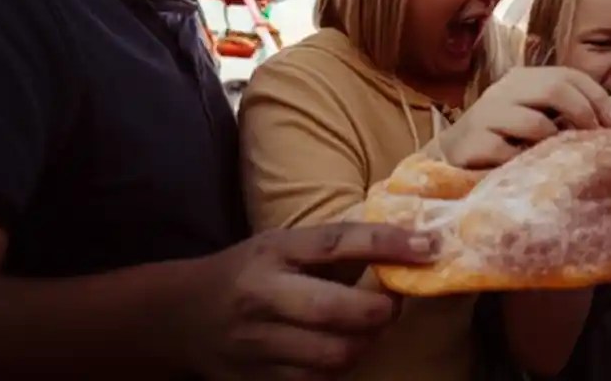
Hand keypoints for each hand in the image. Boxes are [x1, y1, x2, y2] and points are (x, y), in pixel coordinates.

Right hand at [185, 222, 439, 380]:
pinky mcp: (257, 380)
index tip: (430, 246)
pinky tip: (340, 349)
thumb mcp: (284, 245)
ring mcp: (257, 345)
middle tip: (390, 303)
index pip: (337, 242)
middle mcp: (262, 297)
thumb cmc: (248, 271)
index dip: (388, 243)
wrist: (179, 316)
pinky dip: (340, 367)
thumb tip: (406, 244)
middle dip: (379, 310)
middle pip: (336, 310)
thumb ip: (336, 247)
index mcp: (273, 253)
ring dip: (365, 343)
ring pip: (334, 355)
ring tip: (366, 328)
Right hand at [437, 66, 610, 168]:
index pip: (569, 75)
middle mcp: (504, 91)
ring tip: (559, 157)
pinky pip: (512, 153)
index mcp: (522, 79)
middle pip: (554, 89)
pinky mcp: (474, 144)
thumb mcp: (534, 115)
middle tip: (598, 137)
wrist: (453, 156)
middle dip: (584, 113)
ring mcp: (486, 116)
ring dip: (555, 143)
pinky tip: (528, 169)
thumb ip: (564, 110)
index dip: (599, 97)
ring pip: (536, 123)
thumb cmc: (505, 137)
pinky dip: (526, 163)